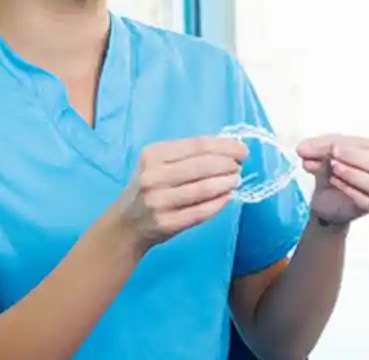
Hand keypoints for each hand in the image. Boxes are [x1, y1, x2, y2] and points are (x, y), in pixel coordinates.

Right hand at [110, 136, 247, 249]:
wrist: (126, 224)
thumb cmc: (150, 188)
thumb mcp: (158, 164)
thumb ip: (186, 156)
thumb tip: (227, 149)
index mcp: (153, 155)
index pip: (197, 145)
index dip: (224, 146)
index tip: (242, 149)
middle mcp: (153, 176)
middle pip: (202, 165)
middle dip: (228, 164)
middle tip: (239, 166)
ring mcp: (159, 201)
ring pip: (204, 188)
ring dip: (227, 183)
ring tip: (236, 180)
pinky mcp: (167, 223)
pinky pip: (201, 211)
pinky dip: (219, 202)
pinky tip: (227, 197)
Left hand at [296, 135, 368, 226]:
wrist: (325, 198)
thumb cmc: (331, 170)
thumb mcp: (323, 152)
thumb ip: (316, 148)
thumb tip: (303, 149)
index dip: (353, 147)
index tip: (331, 147)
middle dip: (355, 159)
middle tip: (333, 157)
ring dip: (351, 175)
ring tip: (332, 170)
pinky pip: (365, 200)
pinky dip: (348, 190)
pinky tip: (334, 182)